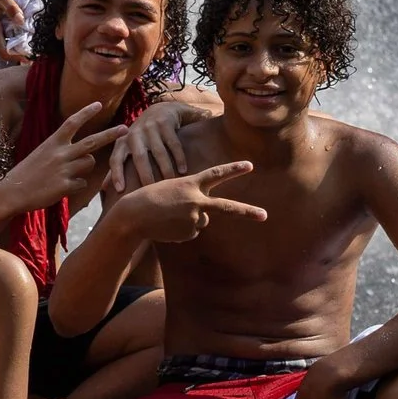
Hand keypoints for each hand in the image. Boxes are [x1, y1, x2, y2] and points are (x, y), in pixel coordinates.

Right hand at [0, 0, 30, 62]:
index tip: (29, 58)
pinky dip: (5, 46)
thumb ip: (12, 9)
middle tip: (30, 57)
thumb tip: (22, 22)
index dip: (15, 57)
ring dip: (10, 52)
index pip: (2, 50)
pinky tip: (15, 42)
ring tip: (25, 51)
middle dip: (14, 57)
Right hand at [0, 102, 123, 211]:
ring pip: (89, 164)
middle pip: (92, 142)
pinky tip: (61, 187)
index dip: (86, 112)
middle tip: (126, 128)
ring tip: (67, 173)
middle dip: (111, 135)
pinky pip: (82, 183)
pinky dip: (76, 185)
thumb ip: (63, 151)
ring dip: (85, 167)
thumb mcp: (42, 154)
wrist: (12, 192)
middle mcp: (60, 153)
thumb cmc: (27, 173)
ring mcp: (64, 169)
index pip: (72, 123)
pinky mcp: (65, 186)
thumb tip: (87, 155)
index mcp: (52, 142)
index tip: (98, 104)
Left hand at [107, 103, 190, 192]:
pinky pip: (173, 144)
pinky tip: (183, 170)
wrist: (162, 110)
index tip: (120, 190)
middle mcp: (134, 134)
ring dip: (166, 169)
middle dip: (145, 175)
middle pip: (139, 157)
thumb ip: (118, 166)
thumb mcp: (128, 147)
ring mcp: (150, 127)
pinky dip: (179, 158)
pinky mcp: (165, 123)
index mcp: (122, 142)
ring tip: (171, 183)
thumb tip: (103, 189)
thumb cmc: (142, 137)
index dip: (116, 174)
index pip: (115, 159)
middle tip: (151, 192)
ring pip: (159, 152)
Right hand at [109, 161, 265, 244]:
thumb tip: (205, 220)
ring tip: (167, 216)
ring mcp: (193, 218)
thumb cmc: (148, 198)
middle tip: (265, 216)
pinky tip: (166, 226)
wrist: (132, 216)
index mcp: (190, 184)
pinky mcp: (188, 233)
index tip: (250, 165)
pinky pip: (190, 232)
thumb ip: (191, 199)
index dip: (233, 169)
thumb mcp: (170, 189)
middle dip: (247, 212)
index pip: (216, 174)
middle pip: (227, 207)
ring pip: (200, 220)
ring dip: (187, 219)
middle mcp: (196, 201)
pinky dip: (180, 230)